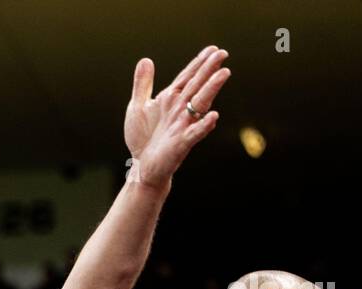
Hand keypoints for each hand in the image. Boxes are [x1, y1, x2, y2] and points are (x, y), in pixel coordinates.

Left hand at [124, 45, 229, 186]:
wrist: (141, 167)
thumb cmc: (142, 138)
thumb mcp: (137, 107)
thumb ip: (142, 84)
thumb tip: (145, 59)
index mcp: (171, 99)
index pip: (187, 77)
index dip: (199, 63)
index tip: (213, 48)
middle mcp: (180, 109)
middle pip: (197, 85)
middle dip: (209, 69)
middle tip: (223, 53)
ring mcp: (183, 126)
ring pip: (200, 104)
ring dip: (211, 89)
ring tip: (224, 73)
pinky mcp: (181, 143)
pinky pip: (195, 133)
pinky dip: (204, 125)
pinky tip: (214, 116)